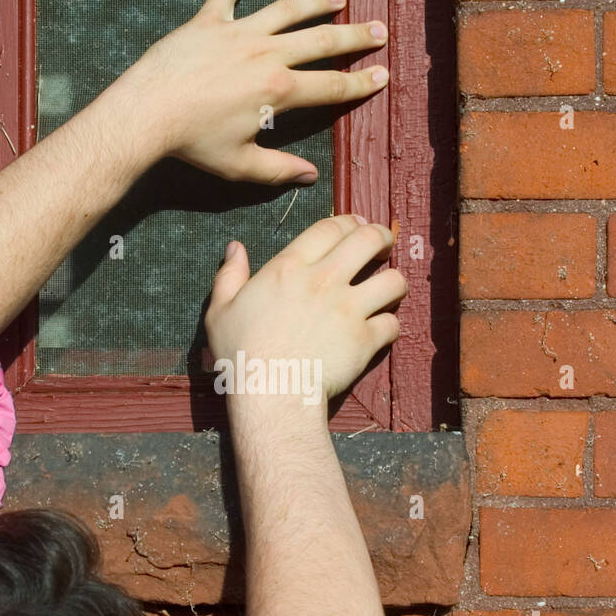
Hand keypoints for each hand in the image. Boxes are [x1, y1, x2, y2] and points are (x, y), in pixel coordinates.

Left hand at [114, 0, 389, 185]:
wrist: (147, 112)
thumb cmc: (193, 143)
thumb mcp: (241, 165)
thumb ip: (279, 169)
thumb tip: (309, 175)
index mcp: (279, 91)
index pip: (332, 87)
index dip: (361, 83)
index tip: (383, 76)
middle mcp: (266, 54)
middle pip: (322, 41)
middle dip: (355, 36)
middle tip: (379, 30)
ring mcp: (238, 33)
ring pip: (286, 10)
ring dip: (315, 1)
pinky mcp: (208, 22)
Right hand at [205, 215, 406, 409]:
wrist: (270, 394)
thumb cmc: (241, 354)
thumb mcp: (220, 310)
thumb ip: (229, 276)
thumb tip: (235, 248)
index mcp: (290, 267)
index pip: (329, 227)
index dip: (347, 221)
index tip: (355, 226)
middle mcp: (324, 280)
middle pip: (368, 239)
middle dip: (382, 236)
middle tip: (383, 245)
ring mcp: (348, 309)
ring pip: (393, 280)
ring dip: (394, 281)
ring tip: (390, 287)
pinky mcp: (365, 340)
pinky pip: (392, 324)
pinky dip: (390, 326)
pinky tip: (381, 329)